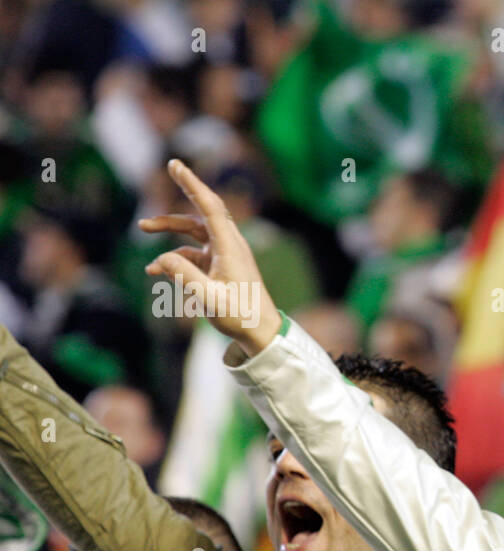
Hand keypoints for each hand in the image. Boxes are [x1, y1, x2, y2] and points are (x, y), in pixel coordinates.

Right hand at [141, 159, 280, 356]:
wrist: (261, 333)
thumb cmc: (240, 316)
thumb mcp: (208, 298)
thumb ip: (183, 276)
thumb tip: (160, 259)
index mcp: (230, 246)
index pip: (210, 206)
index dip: (192, 183)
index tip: (175, 164)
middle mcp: (229, 245)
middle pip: (202, 212)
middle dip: (184, 191)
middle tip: (170, 167)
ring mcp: (225, 256)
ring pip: (195, 232)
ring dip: (171, 228)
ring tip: (143, 227)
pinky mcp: (220, 267)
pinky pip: (194, 254)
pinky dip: (175, 257)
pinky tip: (155, 270)